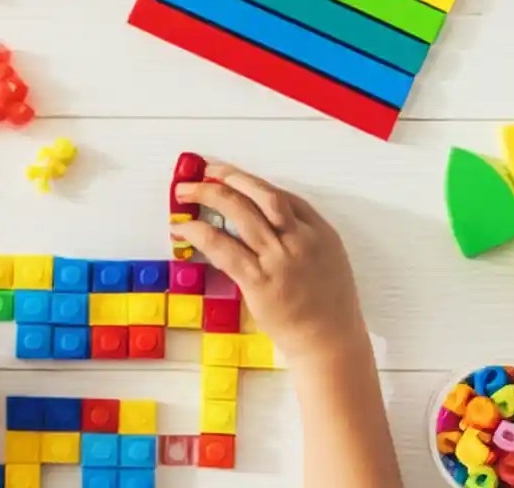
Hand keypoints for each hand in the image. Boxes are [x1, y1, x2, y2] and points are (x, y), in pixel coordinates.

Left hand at [172, 164, 365, 365]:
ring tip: (185, 191)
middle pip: (260, 195)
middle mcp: (300, 239)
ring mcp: (279, 260)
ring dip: (209, 195)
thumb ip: (300, 236)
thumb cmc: (328, 306)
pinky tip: (184, 228)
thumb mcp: (327, 259)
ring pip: (240, 213)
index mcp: (319, 231)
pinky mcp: (259, 282)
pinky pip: (224, 248)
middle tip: (206, 171)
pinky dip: (200, 233)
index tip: (228, 175)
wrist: (330, 342)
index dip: (249, 181)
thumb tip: (264, 219)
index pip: (281, 195)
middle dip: (229, 177)